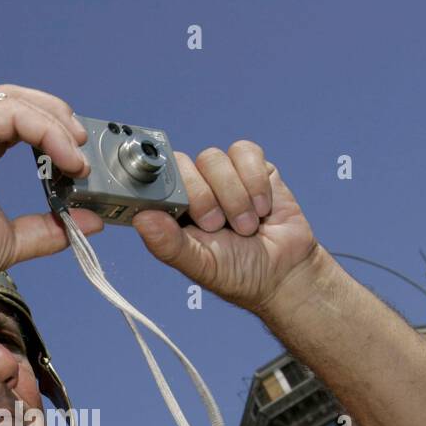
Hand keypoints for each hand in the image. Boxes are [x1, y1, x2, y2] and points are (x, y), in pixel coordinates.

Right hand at [0, 84, 104, 301]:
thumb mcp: (10, 241)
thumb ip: (48, 229)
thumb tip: (89, 223)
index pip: (19, 127)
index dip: (53, 136)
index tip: (80, 165)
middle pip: (18, 103)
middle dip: (58, 117)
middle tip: (84, 146)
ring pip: (15, 101)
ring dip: (55, 121)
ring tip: (78, 152)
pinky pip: (10, 114)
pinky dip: (45, 129)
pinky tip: (65, 156)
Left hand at [131, 142, 319, 314]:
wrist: (285, 272)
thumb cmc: (238, 273)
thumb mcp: (200, 265)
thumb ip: (169, 244)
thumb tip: (140, 219)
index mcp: (173, 212)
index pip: (155, 182)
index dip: (168, 191)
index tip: (185, 213)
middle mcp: (194, 189)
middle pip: (183, 164)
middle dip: (204, 198)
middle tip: (218, 227)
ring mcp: (221, 176)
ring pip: (213, 158)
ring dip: (234, 196)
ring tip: (246, 226)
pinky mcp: (252, 166)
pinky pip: (244, 152)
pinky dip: (255, 182)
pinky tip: (262, 207)